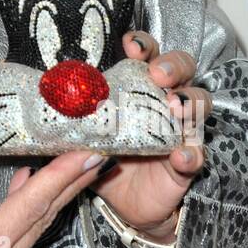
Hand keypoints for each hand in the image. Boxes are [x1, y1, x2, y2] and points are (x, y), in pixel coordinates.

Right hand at [0, 114, 108, 247]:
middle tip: (99, 154)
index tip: (86, 153)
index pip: (31, 205)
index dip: (60, 176)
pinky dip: (34, 216)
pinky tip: (35, 195)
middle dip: (74, 184)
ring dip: (60, 199)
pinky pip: (23, 244)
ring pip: (37, 232)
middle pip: (45, 219)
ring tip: (80, 170)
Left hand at [89, 31, 211, 238]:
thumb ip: (73, 122)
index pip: (149, 55)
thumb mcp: (87, 136)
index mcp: (140, 88)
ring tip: (175, 107)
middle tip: (158, 76)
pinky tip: (180, 156)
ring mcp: (180, 131)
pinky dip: (190, 154)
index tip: (130, 46)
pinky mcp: (186, 163)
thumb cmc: (108, 157)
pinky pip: (195, 155)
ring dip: (189, 102)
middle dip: (173, 66)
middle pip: (183, 70)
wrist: (124, 203)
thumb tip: (48, 108)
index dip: (143, 45)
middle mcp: (165, 103)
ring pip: (199, 105)